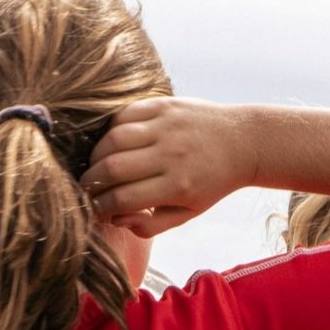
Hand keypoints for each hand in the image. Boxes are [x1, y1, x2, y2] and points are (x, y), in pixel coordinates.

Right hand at [82, 98, 252, 236]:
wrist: (242, 141)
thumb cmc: (211, 182)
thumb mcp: (188, 212)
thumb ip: (152, 225)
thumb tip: (117, 220)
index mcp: (178, 186)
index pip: (124, 199)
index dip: (101, 207)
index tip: (95, 210)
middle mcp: (171, 154)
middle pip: (113, 168)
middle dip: (91, 182)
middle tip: (86, 188)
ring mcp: (167, 126)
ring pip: (114, 139)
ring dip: (96, 155)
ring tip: (97, 166)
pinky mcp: (164, 105)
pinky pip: (124, 115)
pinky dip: (110, 130)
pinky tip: (112, 143)